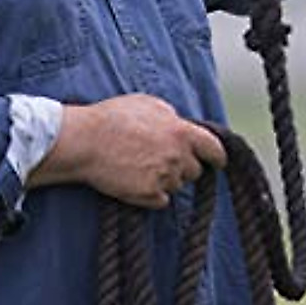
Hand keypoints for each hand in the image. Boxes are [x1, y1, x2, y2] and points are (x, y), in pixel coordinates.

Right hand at [29, 94, 226, 208]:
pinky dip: (153, 194)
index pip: (214, 148)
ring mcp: (164, 178)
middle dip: (184, 166)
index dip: (218, 157)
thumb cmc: (115, 117)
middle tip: (163, 159)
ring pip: (176, 186)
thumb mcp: (149, 104)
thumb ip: (171, 117)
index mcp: (182, 132)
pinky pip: (161, 200)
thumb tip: (180, 125)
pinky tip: (136, 181)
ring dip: (166, 179)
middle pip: (195, 170)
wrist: (87, 141)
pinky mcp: (148, 196)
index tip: (219, 162)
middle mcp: (177, 157)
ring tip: (142, 166)